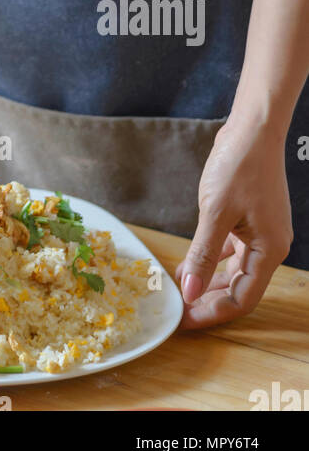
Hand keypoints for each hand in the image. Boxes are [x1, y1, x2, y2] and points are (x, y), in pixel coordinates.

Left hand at [174, 116, 292, 327]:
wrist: (252, 129)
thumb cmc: (239, 166)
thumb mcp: (215, 213)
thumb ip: (202, 255)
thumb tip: (190, 291)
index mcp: (269, 250)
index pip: (242, 298)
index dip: (212, 312)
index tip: (185, 321)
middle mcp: (270, 246)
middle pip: (239, 287)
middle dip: (208, 299)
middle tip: (179, 309)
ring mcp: (261, 232)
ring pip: (234, 269)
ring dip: (207, 280)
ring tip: (180, 289)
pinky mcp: (250, 219)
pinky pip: (231, 250)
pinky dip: (211, 258)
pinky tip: (189, 263)